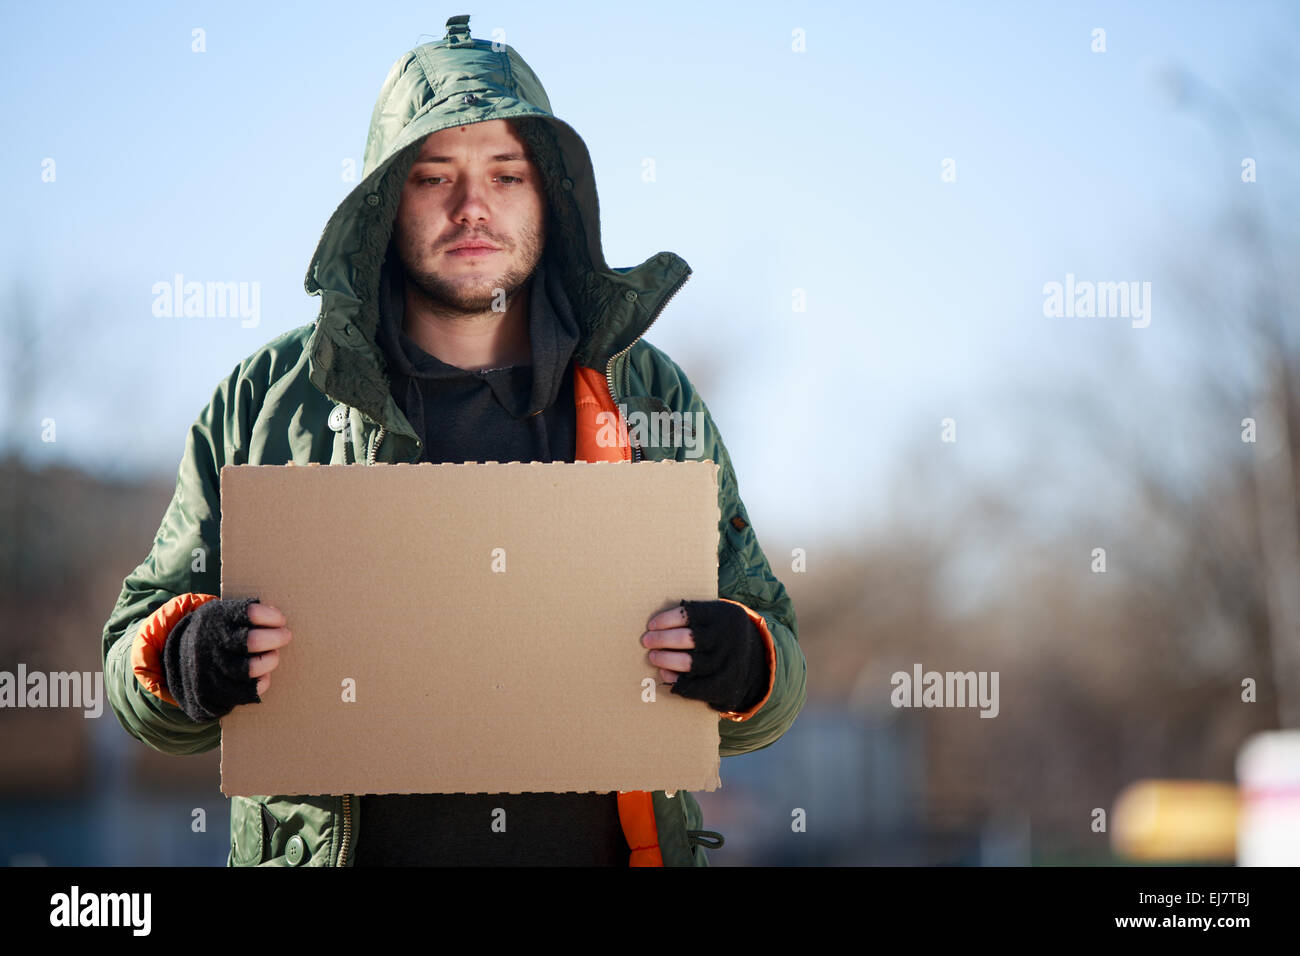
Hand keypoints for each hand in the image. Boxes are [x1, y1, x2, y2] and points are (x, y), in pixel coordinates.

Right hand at [162, 597, 292, 721]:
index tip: (280, 620)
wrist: (180, 661)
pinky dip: (263, 680)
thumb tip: (278, 619)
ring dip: (271, 659)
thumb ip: (244, 613)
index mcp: (215, 618)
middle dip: (278, 637)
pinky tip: (264, 673)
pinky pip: (251, 689)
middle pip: (254, 641)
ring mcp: (214, 668)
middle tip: (285, 635)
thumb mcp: (221, 613)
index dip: (272, 617)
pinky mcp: (218, 690)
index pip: (251, 613)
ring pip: (254, 667)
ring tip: (273, 654)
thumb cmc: (214, 632)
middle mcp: (212, 643)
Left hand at [641, 599, 768, 712]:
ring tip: (653, 656)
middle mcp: (728, 638)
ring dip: (665, 659)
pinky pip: (694, 685)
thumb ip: (695, 616)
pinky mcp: (724, 685)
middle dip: (660, 639)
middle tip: (646, 640)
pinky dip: (675, 679)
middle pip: (686, 638)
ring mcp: (727, 663)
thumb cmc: (723, 633)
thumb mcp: (717, 616)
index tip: (651, 625)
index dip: (665, 620)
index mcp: (725, 615)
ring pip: (688, 663)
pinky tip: (665, 673)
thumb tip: (656, 624)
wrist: (756, 660)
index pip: (688, 614)